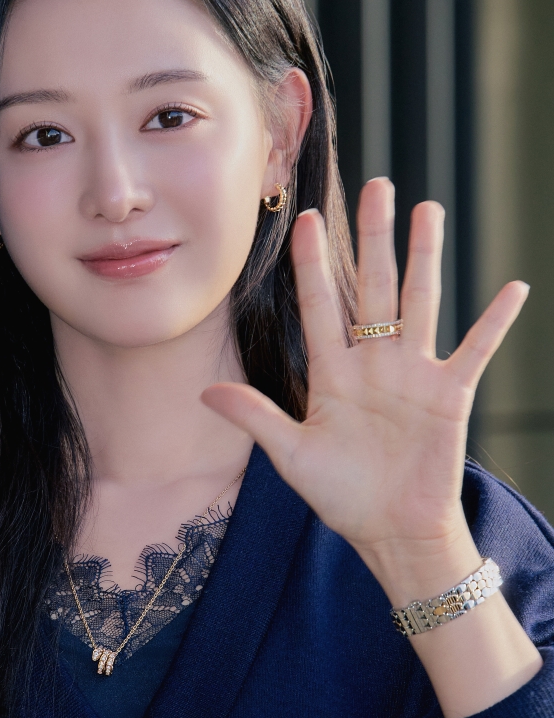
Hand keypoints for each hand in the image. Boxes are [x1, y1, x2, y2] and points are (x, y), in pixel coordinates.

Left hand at [203, 178, 527, 602]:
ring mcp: (414, 374)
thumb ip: (256, 418)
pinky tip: (513, 288)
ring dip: (424, 257)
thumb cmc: (342, 495)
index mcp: (334, 374)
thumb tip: (204, 392)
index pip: (320, 306)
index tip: (305, 219)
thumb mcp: (291, 456)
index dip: (312, 265)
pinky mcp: (449, 395)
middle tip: (376, 186)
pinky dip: (494, 322)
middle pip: (372, 288)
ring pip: (419, 302)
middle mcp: (374, 363)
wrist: (392, 532)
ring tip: (427, 209)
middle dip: (373, 237)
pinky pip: (475, 350)